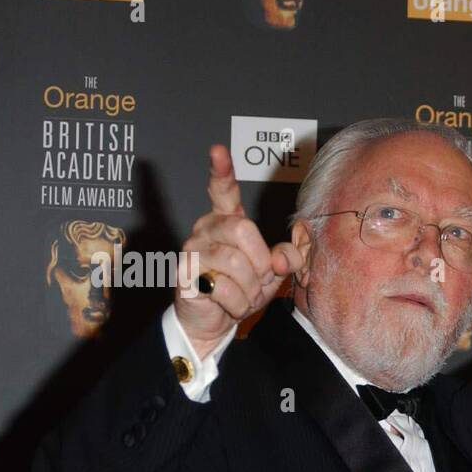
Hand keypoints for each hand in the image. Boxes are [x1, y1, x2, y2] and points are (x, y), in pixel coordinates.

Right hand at [176, 145, 305, 357]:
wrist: (215, 321)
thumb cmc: (243, 289)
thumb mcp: (273, 272)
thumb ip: (286, 257)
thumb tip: (283, 256)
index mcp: (228, 221)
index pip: (223, 190)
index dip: (222, 171)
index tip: (218, 150)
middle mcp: (206, 228)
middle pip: (243, 230)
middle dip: (260, 262)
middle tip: (257, 279)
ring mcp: (192, 249)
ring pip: (235, 262)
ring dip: (250, 288)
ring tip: (243, 295)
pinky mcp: (184, 273)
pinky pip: (223, 286)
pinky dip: (236, 303)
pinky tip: (229, 304)